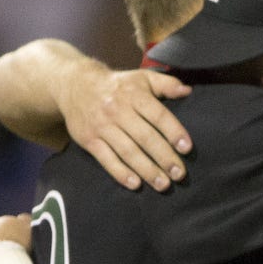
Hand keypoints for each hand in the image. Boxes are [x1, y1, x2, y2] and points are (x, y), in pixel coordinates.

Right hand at [60, 67, 191, 191]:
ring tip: (163, 185)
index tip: (186, 148)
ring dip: (147, 170)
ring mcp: (102, 126)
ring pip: (127, 151)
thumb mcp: (142, 78)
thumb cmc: (118, 85)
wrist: (75, 85)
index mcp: (134, 96)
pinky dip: (120, 172)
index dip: (174, 132)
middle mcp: (117, 111)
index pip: (158, 115)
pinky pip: (106, 159)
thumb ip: (167, 84)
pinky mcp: (88, 139)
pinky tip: (135, 184)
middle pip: (145, 137)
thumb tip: (187, 91)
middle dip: (164, 158)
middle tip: (180, 174)